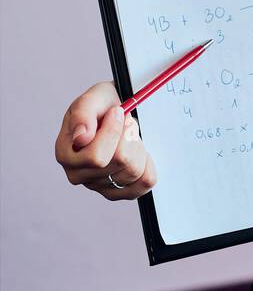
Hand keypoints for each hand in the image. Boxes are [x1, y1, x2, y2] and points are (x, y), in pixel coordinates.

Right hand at [55, 82, 156, 199]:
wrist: (112, 112)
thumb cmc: (100, 106)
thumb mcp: (90, 99)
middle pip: (120, 163)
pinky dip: (148, 163)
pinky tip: (138, 150)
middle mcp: (78, 175)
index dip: (113, 132)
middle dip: (128, 136)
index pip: (97, 158)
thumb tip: (81, 138)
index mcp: (66, 154)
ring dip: (138, 146)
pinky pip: (145, 183)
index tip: (117, 111)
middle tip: (124, 122)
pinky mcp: (119, 191)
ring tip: (128, 135)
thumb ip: (82, 114)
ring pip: (134, 171)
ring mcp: (99, 186)